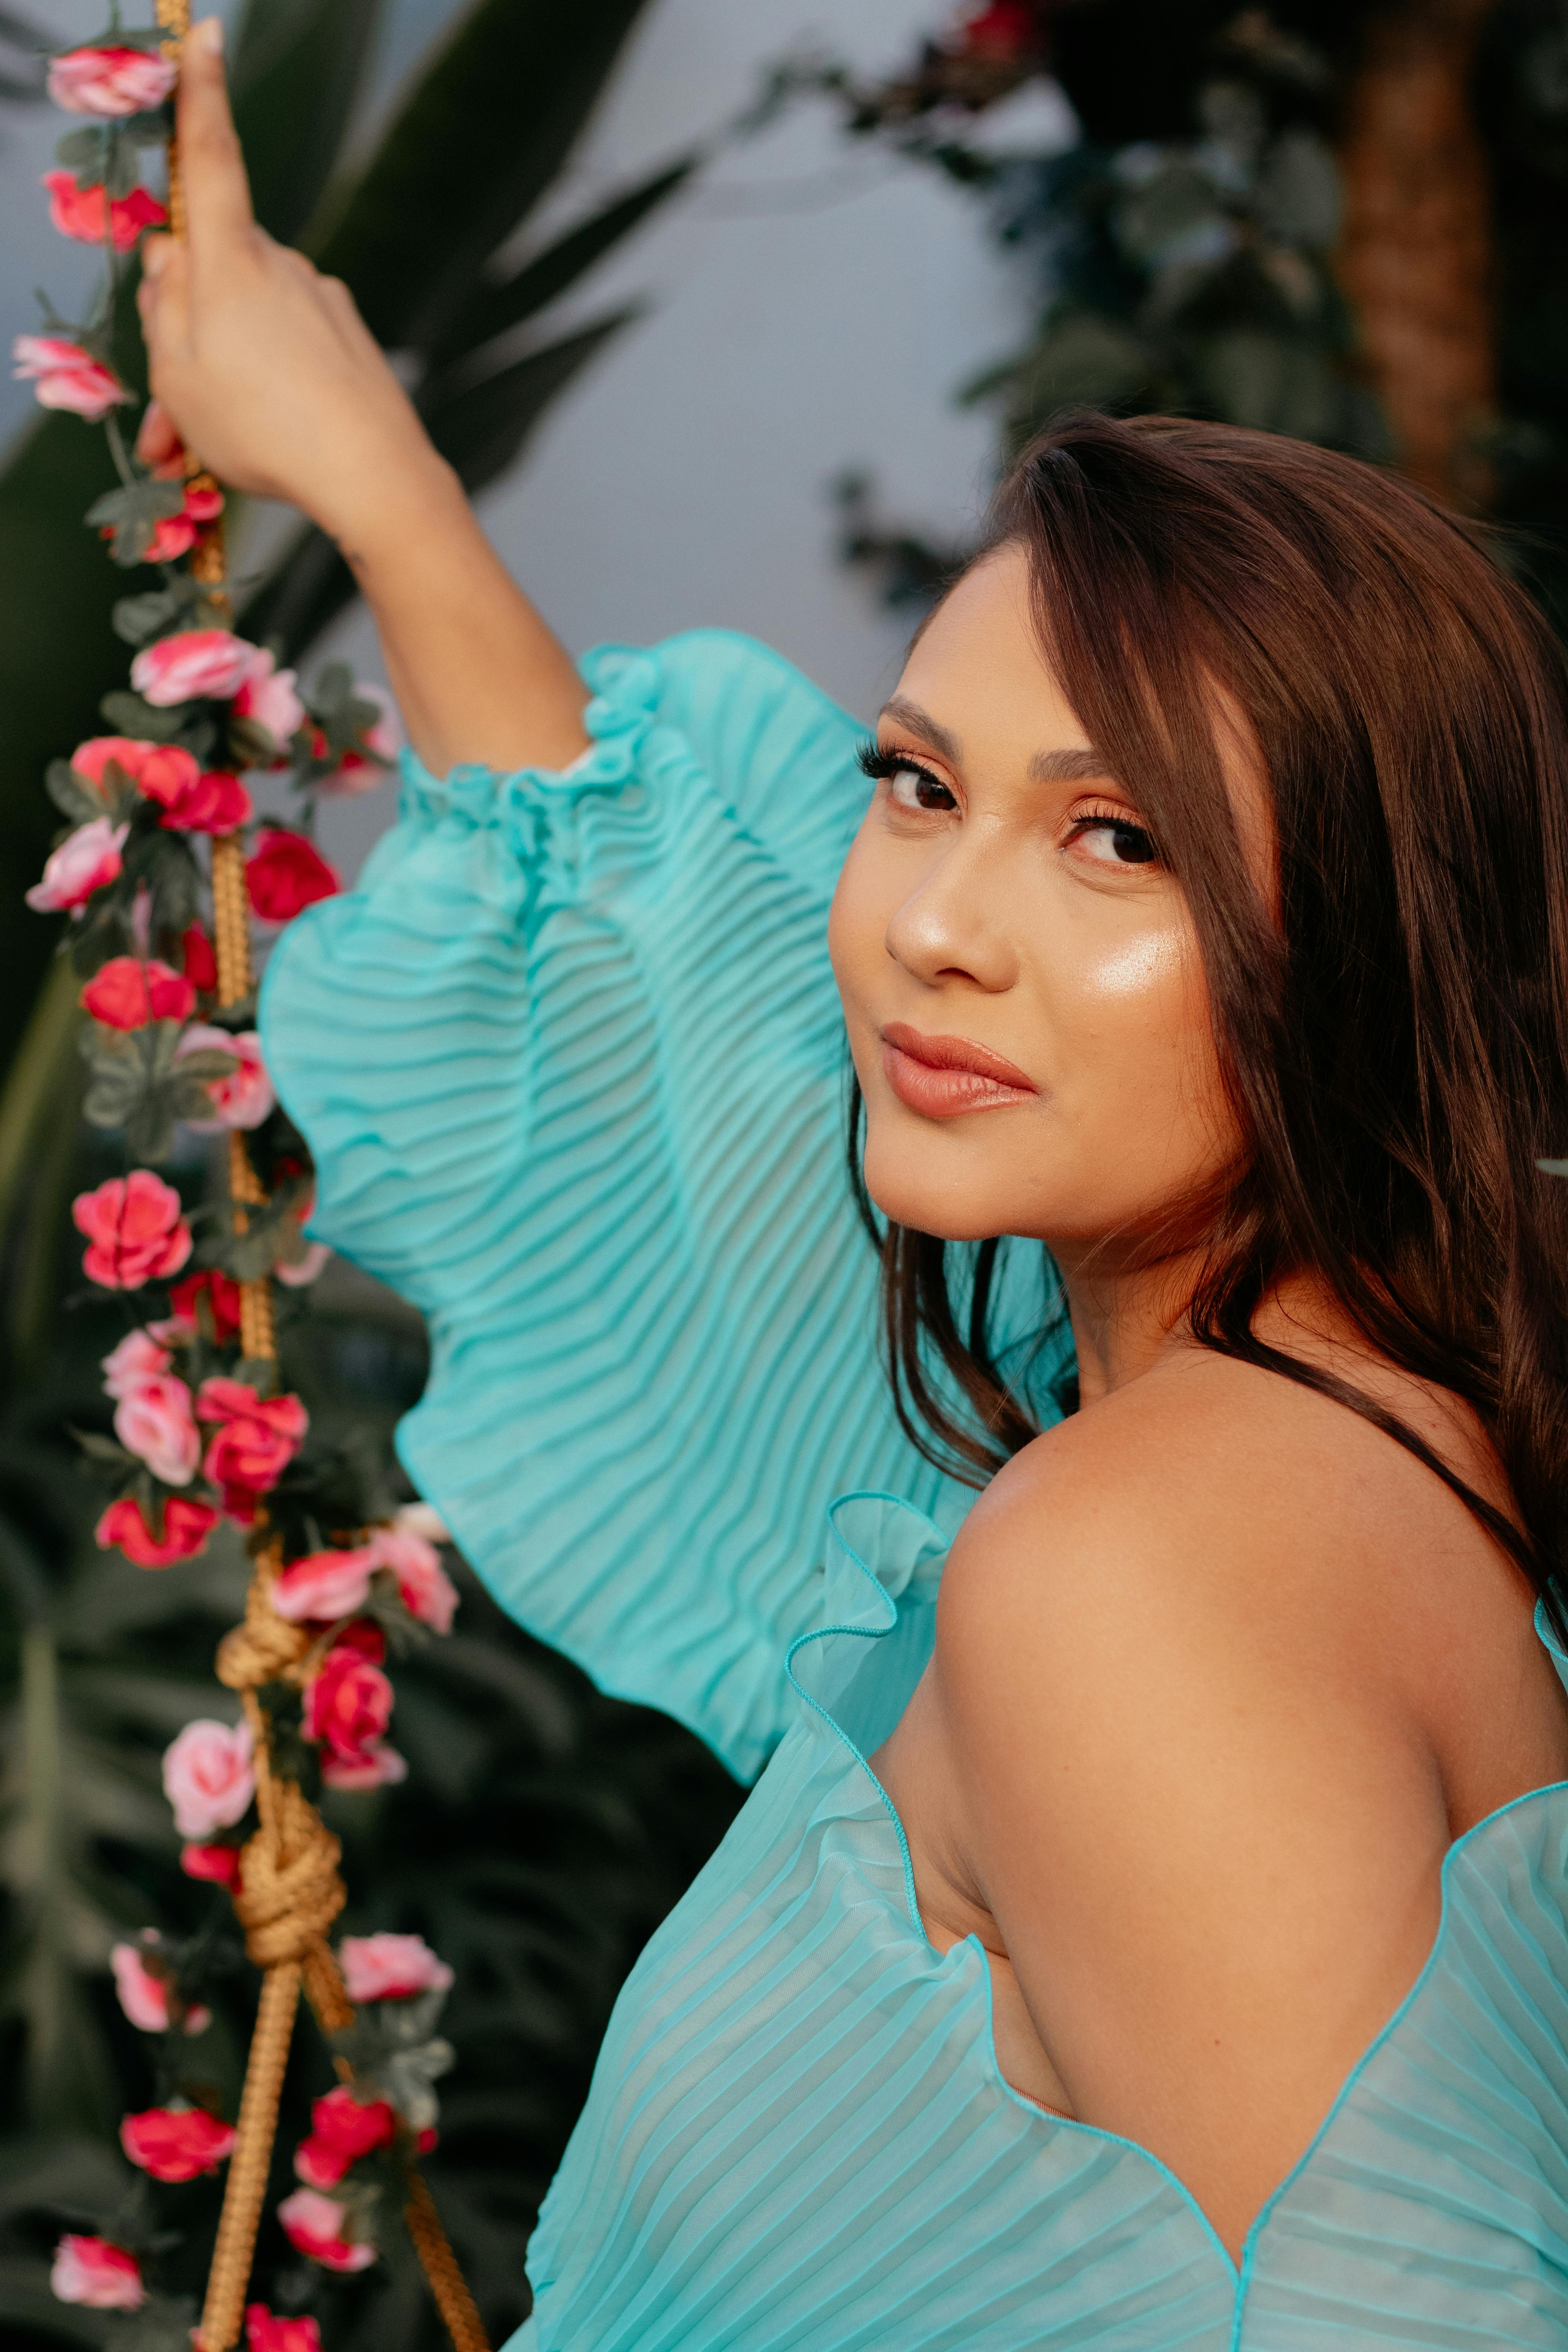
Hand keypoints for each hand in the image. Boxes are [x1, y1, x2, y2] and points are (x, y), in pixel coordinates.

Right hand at [137, 17, 450, 546]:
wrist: (373, 478)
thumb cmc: (262, 428)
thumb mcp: (177, 375)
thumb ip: (162, 308)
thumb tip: (168, 258)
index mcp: (230, 262)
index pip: (210, 159)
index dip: (201, 98)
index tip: (207, 39)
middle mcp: (282, 266)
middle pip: (214, 274)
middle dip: (186, 335)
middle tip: (169, 421)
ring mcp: (322, 301)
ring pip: (249, 325)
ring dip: (223, 379)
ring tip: (210, 448)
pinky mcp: (349, 338)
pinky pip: (290, 355)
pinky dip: (267, 394)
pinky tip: (266, 445)